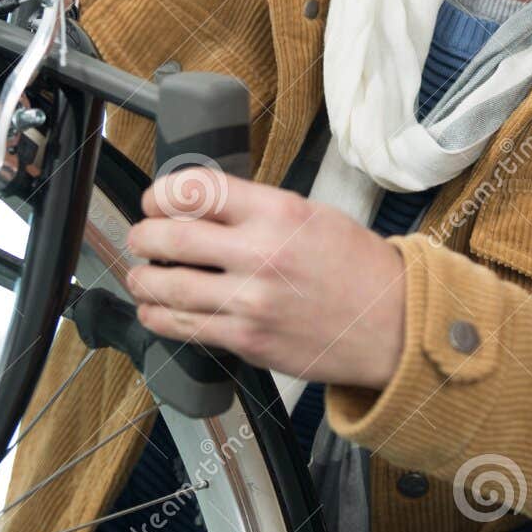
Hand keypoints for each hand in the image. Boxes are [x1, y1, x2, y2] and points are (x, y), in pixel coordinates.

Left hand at [124, 170, 406, 389]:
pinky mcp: (247, 341)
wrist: (391, 323)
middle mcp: (259, 254)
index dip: (161, 194)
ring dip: (142, 279)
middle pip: (169, 238)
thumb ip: (255, 208)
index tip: (155, 200)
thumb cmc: (355, 266)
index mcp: (276, 212)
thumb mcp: (310, 213)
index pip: (194, 190)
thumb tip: (200, 205)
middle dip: (142, 235)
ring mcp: (250, 302)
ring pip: (167, 288)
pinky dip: (158, 317)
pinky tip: (156, 309)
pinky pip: (185, 328)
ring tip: (141, 275)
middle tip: (140, 237)